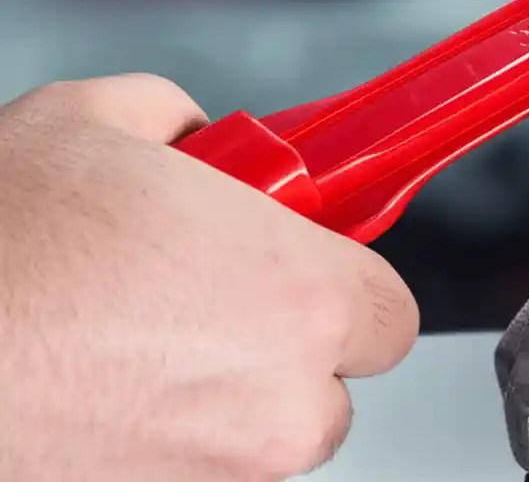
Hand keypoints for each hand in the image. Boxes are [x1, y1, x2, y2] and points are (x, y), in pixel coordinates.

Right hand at [0, 74, 417, 480]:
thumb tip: (204, 142)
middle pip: (331, 386)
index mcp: (301, 298)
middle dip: (281, 347)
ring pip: (259, 438)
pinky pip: (192, 474)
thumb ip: (188, 126)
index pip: (391, 313)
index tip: (305, 269)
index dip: (345, 287)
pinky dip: (160, 440)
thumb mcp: (97, 122)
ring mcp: (219, 476)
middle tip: (206, 300)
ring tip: (130, 341)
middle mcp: (281, 405)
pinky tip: (96, 386)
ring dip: (219, 396)